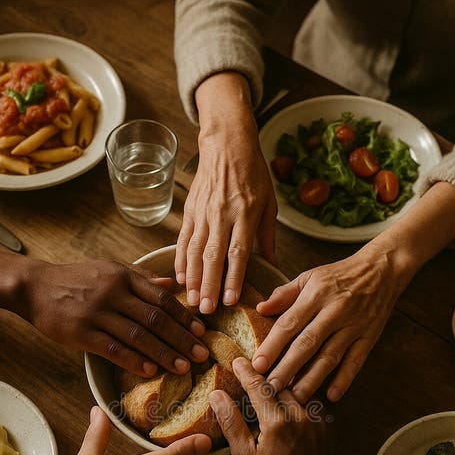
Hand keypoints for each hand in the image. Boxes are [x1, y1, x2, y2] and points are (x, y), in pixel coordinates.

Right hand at [24, 259, 208, 376]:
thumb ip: (141, 279)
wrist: (34, 286)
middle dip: (182, 339)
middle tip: (202, 355)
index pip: (162, 298)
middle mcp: (113, 293)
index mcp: (123, 276)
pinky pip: (113, 349)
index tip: (202, 331)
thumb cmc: (76, 279)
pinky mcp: (81, 333)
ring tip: (183, 368)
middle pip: (156, 319)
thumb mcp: (110, 269)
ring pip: (138, 336)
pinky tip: (150, 371)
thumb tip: (173, 285)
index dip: (184, 317)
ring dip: (164, 353)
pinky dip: (134, 361)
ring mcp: (97, 313)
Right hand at [176, 73, 276, 313]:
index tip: (230, 300)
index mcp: (245, 214)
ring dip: (192, 278)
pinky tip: (180, 278)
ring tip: (191, 300)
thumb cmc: (253, 174)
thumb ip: (268, 236)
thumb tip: (274, 266)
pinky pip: (183, 239)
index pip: (238, 252)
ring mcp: (203, 213)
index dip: (233, 277)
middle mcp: (222, 215)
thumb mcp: (269, 204)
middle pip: (213, 256)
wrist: (227, 145)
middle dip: (209, 285)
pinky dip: (180, 260)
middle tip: (205, 310)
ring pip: (195, 250)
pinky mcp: (190, 211)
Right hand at [209, 357, 337, 454]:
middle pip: (281, 382)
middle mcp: (301, 415)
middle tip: (251, 366)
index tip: (236, 360)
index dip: (245, 370)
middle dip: (265, 373)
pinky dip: (298, 396)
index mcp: (277, 422)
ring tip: (269, 380)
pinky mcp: (328, 427)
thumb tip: (217, 395)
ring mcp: (318, 420)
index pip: (258, 386)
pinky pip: (311, 402)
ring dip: (284, 383)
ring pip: (298, 390)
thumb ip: (231, 423)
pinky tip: (289, 400)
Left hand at [252, 239, 403, 401]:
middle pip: (308, 343)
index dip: (273, 345)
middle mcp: (335, 311)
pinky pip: (356, 361)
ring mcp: (354, 325)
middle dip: (288, 367)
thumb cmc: (339, 275)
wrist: (382, 269)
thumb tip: (260, 309)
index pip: (290, 323)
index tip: (257, 364)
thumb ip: (284, 294)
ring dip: (312, 379)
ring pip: (330, 356)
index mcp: (316, 294)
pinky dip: (345, 379)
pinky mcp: (369, 336)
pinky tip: (332, 396)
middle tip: (271, 388)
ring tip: (296, 397)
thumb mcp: (310, 276)